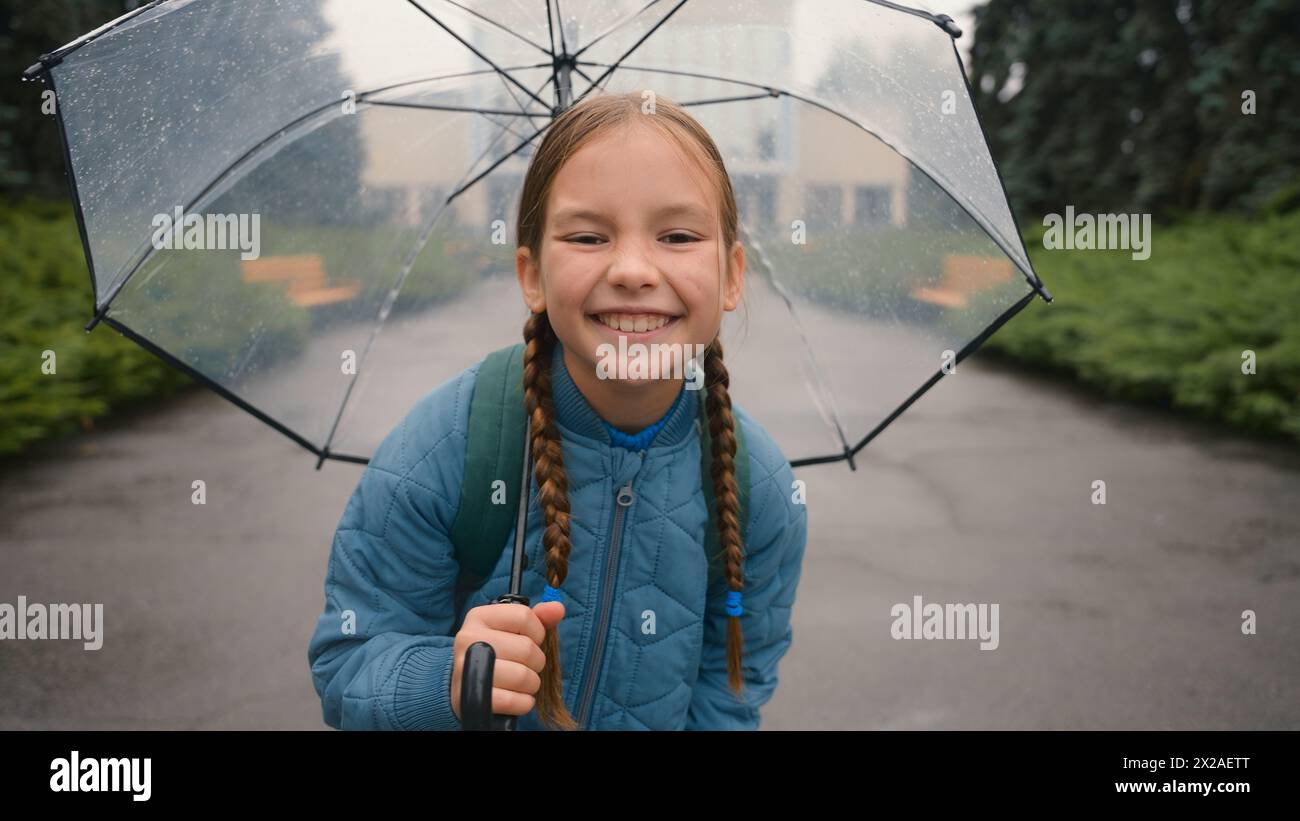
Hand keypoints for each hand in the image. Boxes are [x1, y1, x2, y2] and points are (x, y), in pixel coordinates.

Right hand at [450, 601, 563, 720]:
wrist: (464, 687)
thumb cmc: (496, 654)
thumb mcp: (512, 631)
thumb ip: (538, 618)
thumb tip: (558, 608)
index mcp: (479, 616)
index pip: (524, 616)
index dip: (537, 632)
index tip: (528, 640)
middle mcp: (469, 638)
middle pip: (526, 648)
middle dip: (536, 661)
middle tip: (525, 665)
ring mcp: (467, 668)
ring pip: (522, 676)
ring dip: (531, 684)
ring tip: (521, 683)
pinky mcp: (471, 698)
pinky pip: (512, 701)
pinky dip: (523, 703)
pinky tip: (516, 698)